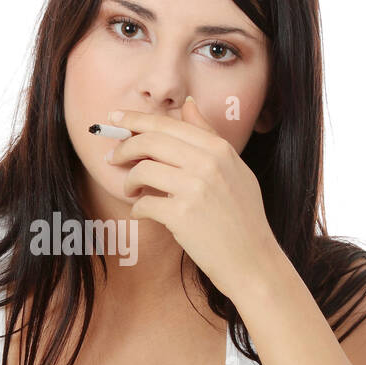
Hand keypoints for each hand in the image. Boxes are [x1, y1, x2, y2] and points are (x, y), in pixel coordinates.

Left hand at [107, 96, 282, 301]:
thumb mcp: (234, 167)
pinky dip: (137, 209)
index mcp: (219, 148)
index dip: (136, 120)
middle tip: (113, 157)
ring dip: (129, 181)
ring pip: (142, 171)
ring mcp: (194, 189)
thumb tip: (188, 104)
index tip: (115, 120)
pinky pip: (143, 204)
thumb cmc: (242, 216)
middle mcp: (207, 163)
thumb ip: (208, 135)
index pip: (167, 124)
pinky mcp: (181, 216)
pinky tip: (143, 213)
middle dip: (124, 147)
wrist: (253, 260)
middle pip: (149, 142)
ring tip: (131, 190)